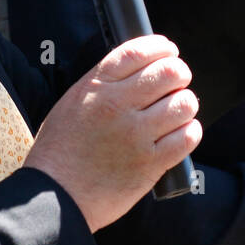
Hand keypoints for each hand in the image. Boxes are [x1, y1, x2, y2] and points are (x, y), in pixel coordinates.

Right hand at [24, 35, 201, 231]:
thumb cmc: (61, 150)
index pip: (139, 51)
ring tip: (176, 111)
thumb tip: (143, 67)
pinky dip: (189, 132)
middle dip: (179, 73)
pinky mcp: (150, 164)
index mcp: (96, 87)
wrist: (55, 197)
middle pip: (169, 72)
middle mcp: (117, 106)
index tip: (169, 51)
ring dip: (185, 104)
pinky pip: (187, 136)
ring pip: (184, 103)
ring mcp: (136, 135)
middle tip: (177, 82)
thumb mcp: (74, 102)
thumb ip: (106, 83)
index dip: (161, 47)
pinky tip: (179, 133)